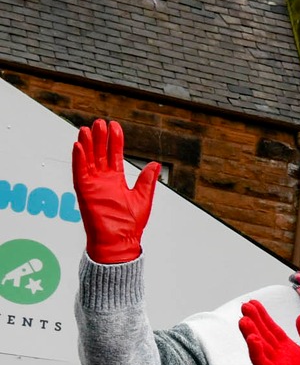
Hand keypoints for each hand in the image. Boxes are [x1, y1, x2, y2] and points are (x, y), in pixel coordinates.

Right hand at [70, 120, 158, 264]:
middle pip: (100, 153)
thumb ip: (147, 180)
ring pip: (88, 159)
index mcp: (117, 180)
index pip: (115, 155)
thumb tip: (155, 164)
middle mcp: (103, 180)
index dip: (115, 141)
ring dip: (87, 144)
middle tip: (101, 123)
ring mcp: (93, 184)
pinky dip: (79, 159)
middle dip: (100, 138)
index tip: (116, 127)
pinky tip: (79, 146)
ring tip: (88, 129)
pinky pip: (79, 172)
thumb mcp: (143, 198)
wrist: (120, 241)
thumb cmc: (130, 224)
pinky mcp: (84, 191)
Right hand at [239, 302, 299, 364]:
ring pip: (259, 349)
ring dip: (250, 335)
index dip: (263, 316)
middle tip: (244, 305)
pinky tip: (253, 340)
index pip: (272, 330)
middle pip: (263, 335)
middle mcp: (279, 357)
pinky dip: (256, 353)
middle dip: (254, 321)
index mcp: (287, 350)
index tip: (253, 302)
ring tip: (243, 320)